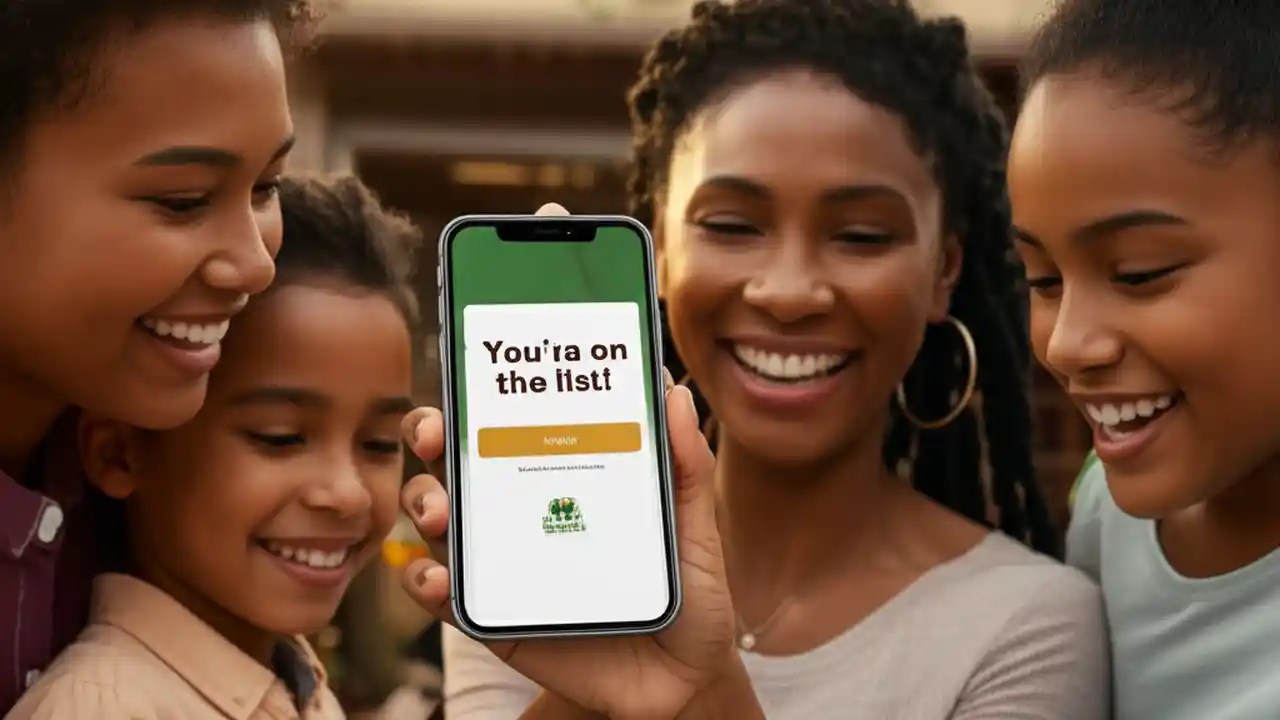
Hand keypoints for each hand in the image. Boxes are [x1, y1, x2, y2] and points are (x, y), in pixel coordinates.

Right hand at [400, 204, 734, 716]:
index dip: (507, 353)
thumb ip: (685, 466)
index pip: (529, 405)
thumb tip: (673, 390)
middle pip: (463, 451)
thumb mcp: (695, 526)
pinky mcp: (494, 613)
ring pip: (440, 511)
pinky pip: (445, 592)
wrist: (683, 682)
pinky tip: (440, 573)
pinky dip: (429, 579)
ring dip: (425, 498)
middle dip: (433, 427)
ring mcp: (505, 555)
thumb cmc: (688, 594)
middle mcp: (526, 502)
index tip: (494, 294)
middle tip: (437, 424)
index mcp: (570, 468)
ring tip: (441, 504)